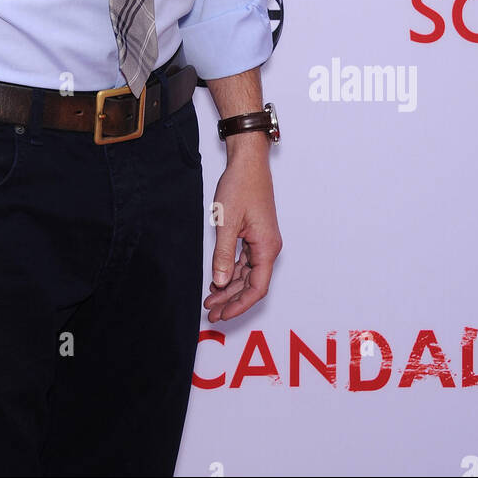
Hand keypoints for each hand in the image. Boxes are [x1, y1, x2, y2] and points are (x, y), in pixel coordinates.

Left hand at [204, 140, 281, 322]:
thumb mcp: (226, 222)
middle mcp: (267, 247)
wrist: (247, 162)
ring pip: (246, 273)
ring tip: (210, 300)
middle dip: (231, 299)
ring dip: (228, 287)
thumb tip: (219, 282)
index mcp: (266, 248)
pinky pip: (243, 261)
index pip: (257, 288)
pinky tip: (217, 279)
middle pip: (251, 283)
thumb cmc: (240, 187)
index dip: (240, 304)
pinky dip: (230, 271)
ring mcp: (261, 241)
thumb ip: (222, 254)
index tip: (223, 314)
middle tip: (211, 312)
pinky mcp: (254, 234)